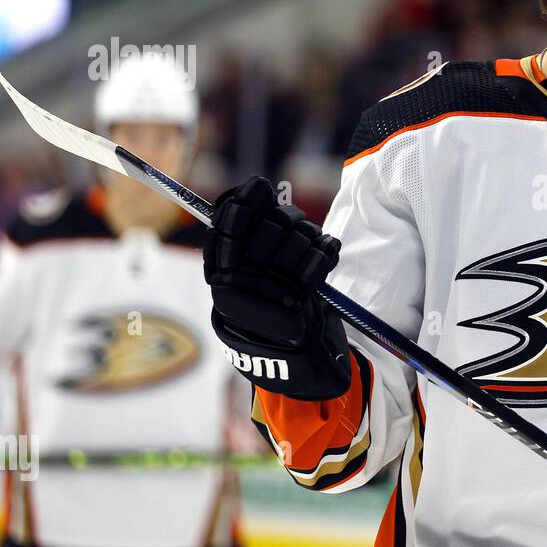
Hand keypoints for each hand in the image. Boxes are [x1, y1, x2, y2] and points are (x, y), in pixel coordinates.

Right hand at [204, 176, 349, 399]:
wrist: (299, 360)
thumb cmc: (275, 311)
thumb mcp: (254, 275)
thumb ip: (250, 239)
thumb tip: (256, 191)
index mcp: (219, 276)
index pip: (225, 228)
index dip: (244, 203)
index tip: (260, 186)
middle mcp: (234, 287)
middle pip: (268, 226)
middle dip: (287, 221)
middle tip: (294, 231)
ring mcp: (266, 298)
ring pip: (296, 238)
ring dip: (309, 238)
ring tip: (309, 253)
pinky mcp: (298, 307)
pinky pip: (318, 258)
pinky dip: (327, 251)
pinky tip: (325, 256)